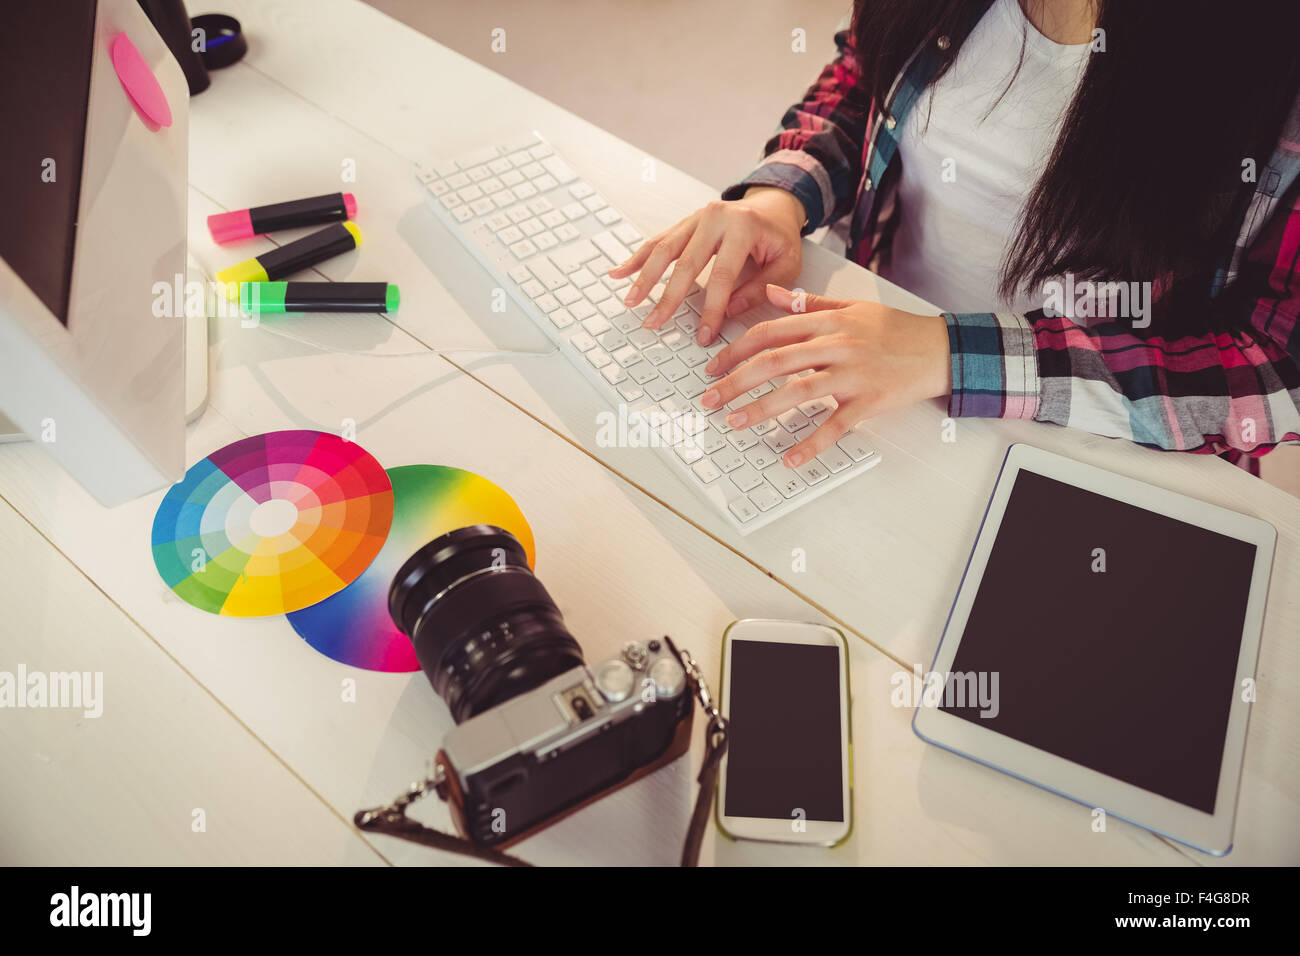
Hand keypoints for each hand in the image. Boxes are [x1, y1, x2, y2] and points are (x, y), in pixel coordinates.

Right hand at [606, 187, 805, 345]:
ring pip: (664, 249)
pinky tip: (619, 272)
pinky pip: (658, 241)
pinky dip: (637, 258)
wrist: (774, 204)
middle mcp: (715, 217)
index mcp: (743, 226)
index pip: (721, 275)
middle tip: (654, 323)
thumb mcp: (787, 263)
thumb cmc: (780, 236)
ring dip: (644, 277)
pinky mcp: (685, 223)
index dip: (711, 309)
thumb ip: (762, 287)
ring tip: (631, 301)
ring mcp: (696, 217)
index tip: (704, 334)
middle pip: (685, 263)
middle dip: (668, 297)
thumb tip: (730, 310)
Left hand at [700, 285, 951, 467]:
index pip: (770, 332)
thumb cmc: (894, 330)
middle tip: (710, 399)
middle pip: (774, 361)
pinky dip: (810, 444)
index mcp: (827, 321)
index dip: (736, 350)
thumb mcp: (850, 307)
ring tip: (735, 423)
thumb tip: (767, 293)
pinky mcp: (869, 401)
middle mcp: (836, 344)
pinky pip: (834, 426)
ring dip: (761, 410)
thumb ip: (806, 303)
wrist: (939, 349)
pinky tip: (789, 458)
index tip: (713, 367)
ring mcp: (852, 374)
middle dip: (735, 381)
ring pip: (798, 391)